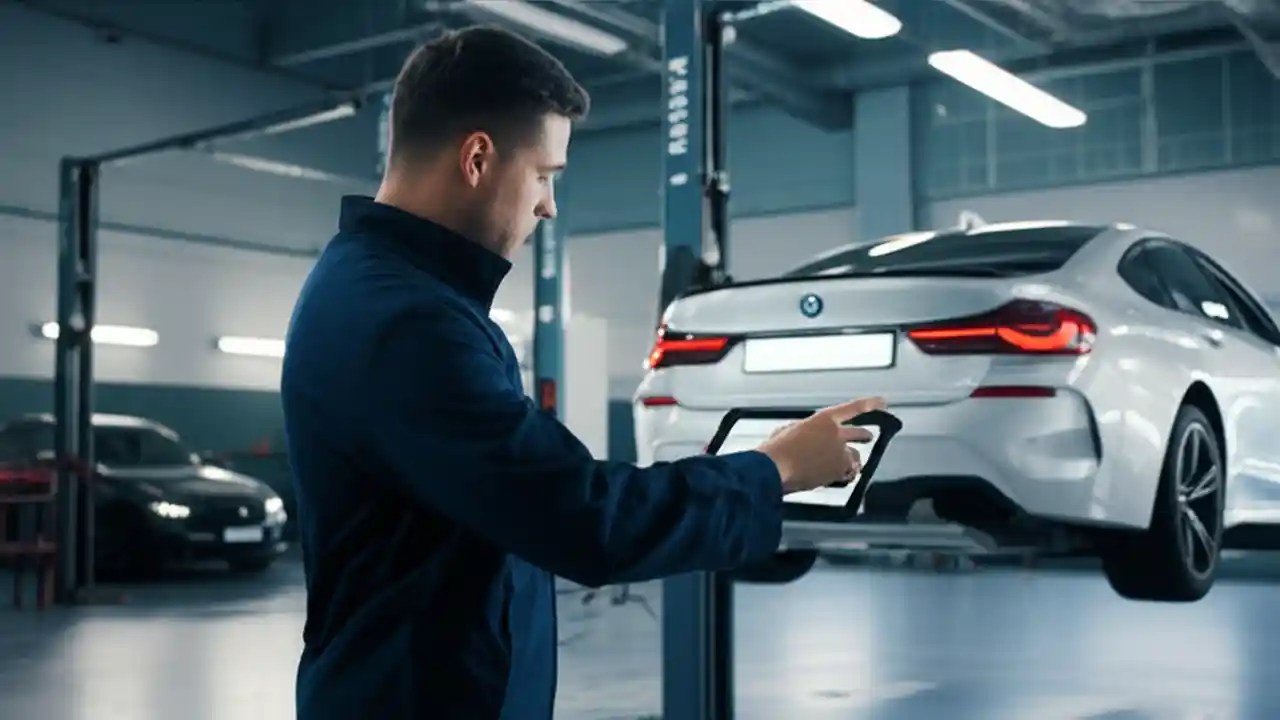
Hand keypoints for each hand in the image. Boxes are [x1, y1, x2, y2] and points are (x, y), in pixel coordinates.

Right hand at [757, 397, 886, 494]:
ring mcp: (840, 453)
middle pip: (861, 433)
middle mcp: (837, 434)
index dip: (871, 404)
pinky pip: (849, 473)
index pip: (854, 408)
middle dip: (865, 435)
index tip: (883, 402)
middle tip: (868, 437)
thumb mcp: (790, 429)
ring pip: (856, 456)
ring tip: (842, 466)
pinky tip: (836, 477)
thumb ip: (808, 430)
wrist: (775, 468)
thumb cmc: (776, 449)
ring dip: (852, 460)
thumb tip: (812, 438)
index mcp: (824, 419)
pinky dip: (845, 475)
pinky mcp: (839, 471)